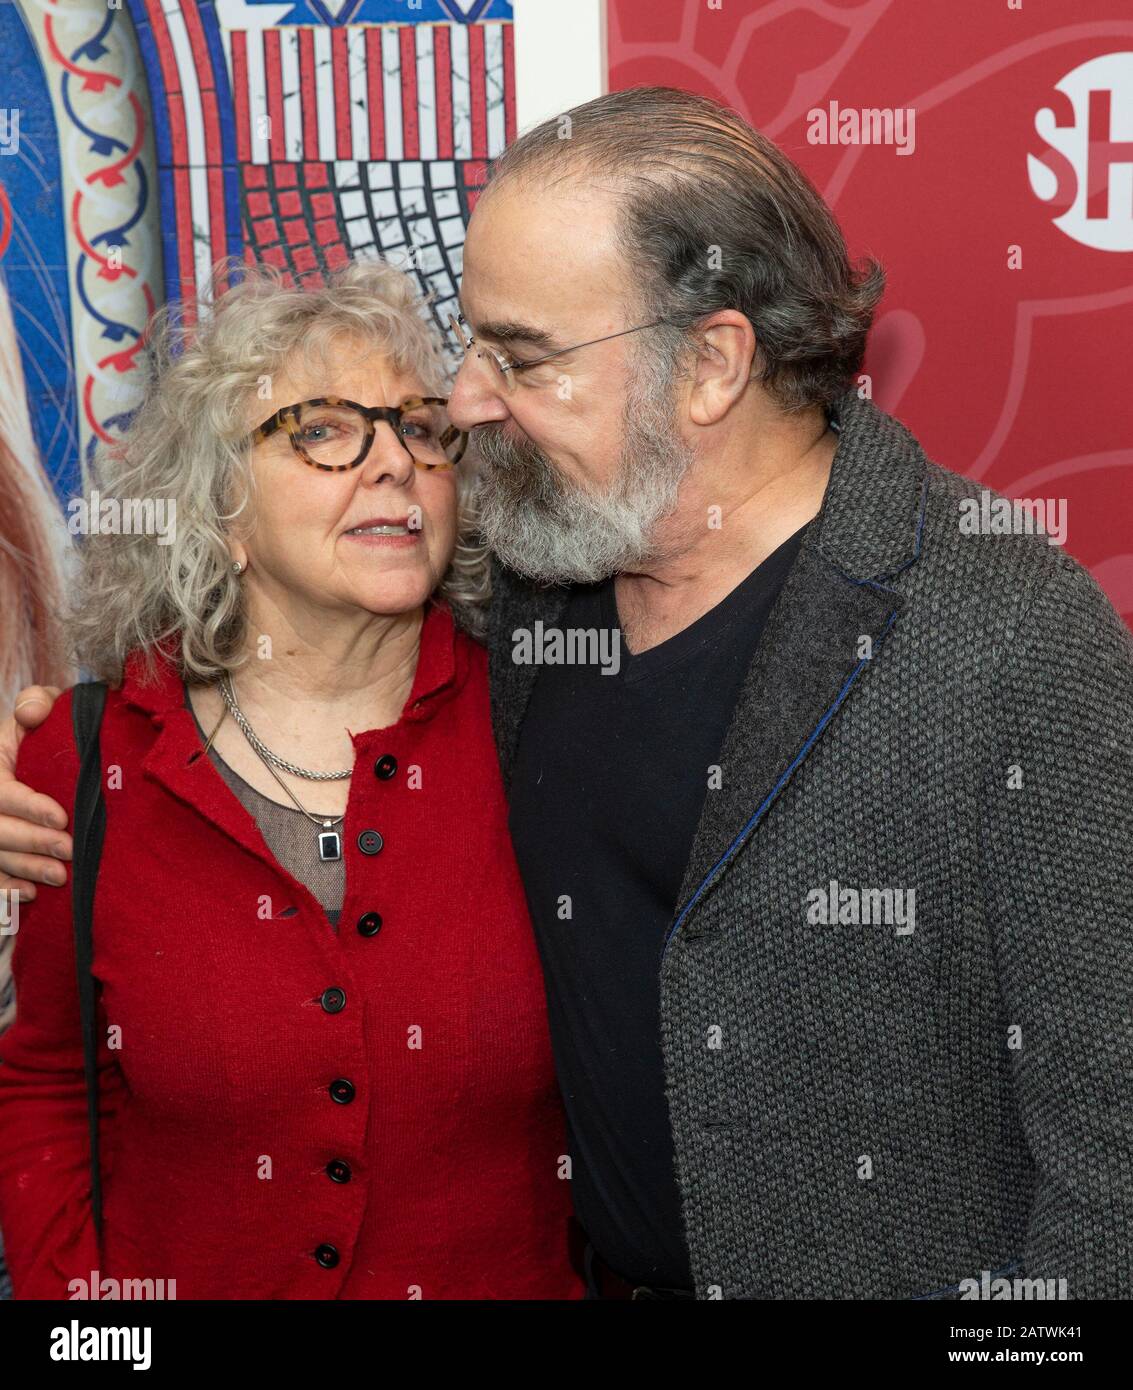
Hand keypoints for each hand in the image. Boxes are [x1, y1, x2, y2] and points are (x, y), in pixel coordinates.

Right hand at [0, 687, 70, 900]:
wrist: (39, 748)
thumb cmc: (42, 729)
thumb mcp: (39, 707)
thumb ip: (38, 703)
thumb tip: (32, 713)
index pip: (1, 791)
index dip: (28, 806)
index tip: (61, 817)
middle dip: (33, 843)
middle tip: (70, 850)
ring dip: (26, 868)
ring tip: (62, 876)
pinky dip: (8, 888)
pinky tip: (32, 894)